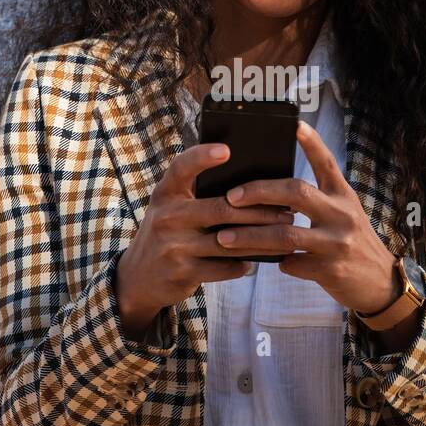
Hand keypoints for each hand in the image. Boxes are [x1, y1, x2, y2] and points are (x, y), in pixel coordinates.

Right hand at [115, 142, 294, 339]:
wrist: (138, 277)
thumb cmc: (168, 232)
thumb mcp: (171, 206)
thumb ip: (196, 192)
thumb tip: (249, 181)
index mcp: (165, 193)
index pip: (182, 167)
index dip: (203, 156)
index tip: (227, 149)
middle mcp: (167, 216)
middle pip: (222, 208)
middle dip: (260, 210)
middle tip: (287, 209)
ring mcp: (174, 246)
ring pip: (229, 241)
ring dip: (261, 239)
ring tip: (283, 233)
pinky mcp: (182, 273)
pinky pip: (225, 267)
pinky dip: (245, 263)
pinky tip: (258, 258)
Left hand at [210, 120, 403, 318]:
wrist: (381, 283)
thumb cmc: (353, 244)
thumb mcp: (345, 215)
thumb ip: (319, 201)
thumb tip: (272, 194)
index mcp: (344, 196)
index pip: (326, 162)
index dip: (310, 142)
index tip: (293, 124)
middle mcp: (343, 214)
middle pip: (296, 192)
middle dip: (258, 192)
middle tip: (231, 196)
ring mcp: (337, 242)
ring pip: (285, 234)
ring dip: (250, 236)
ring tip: (223, 237)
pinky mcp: (331, 270)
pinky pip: (291, 263)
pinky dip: (273, 262)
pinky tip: (260, 262)